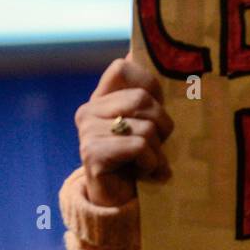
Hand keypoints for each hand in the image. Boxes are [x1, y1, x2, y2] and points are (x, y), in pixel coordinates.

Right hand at [75, 53, 174, 206]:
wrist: (123, 204)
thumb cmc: (141, 160)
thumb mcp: (149, 122)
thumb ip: (146, 91)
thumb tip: (136, 46)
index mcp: (102, 98)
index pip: (123, 67)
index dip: (150, 85)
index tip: (157, 110)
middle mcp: (89, 111)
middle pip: (141, 99)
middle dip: (162, 125)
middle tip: (158, 145)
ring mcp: (87, 133)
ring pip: (144, 126)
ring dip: (158, 150)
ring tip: (151, 162)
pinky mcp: (93, 155)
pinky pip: (138, 146)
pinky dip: (151, 162)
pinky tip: (146, 172)